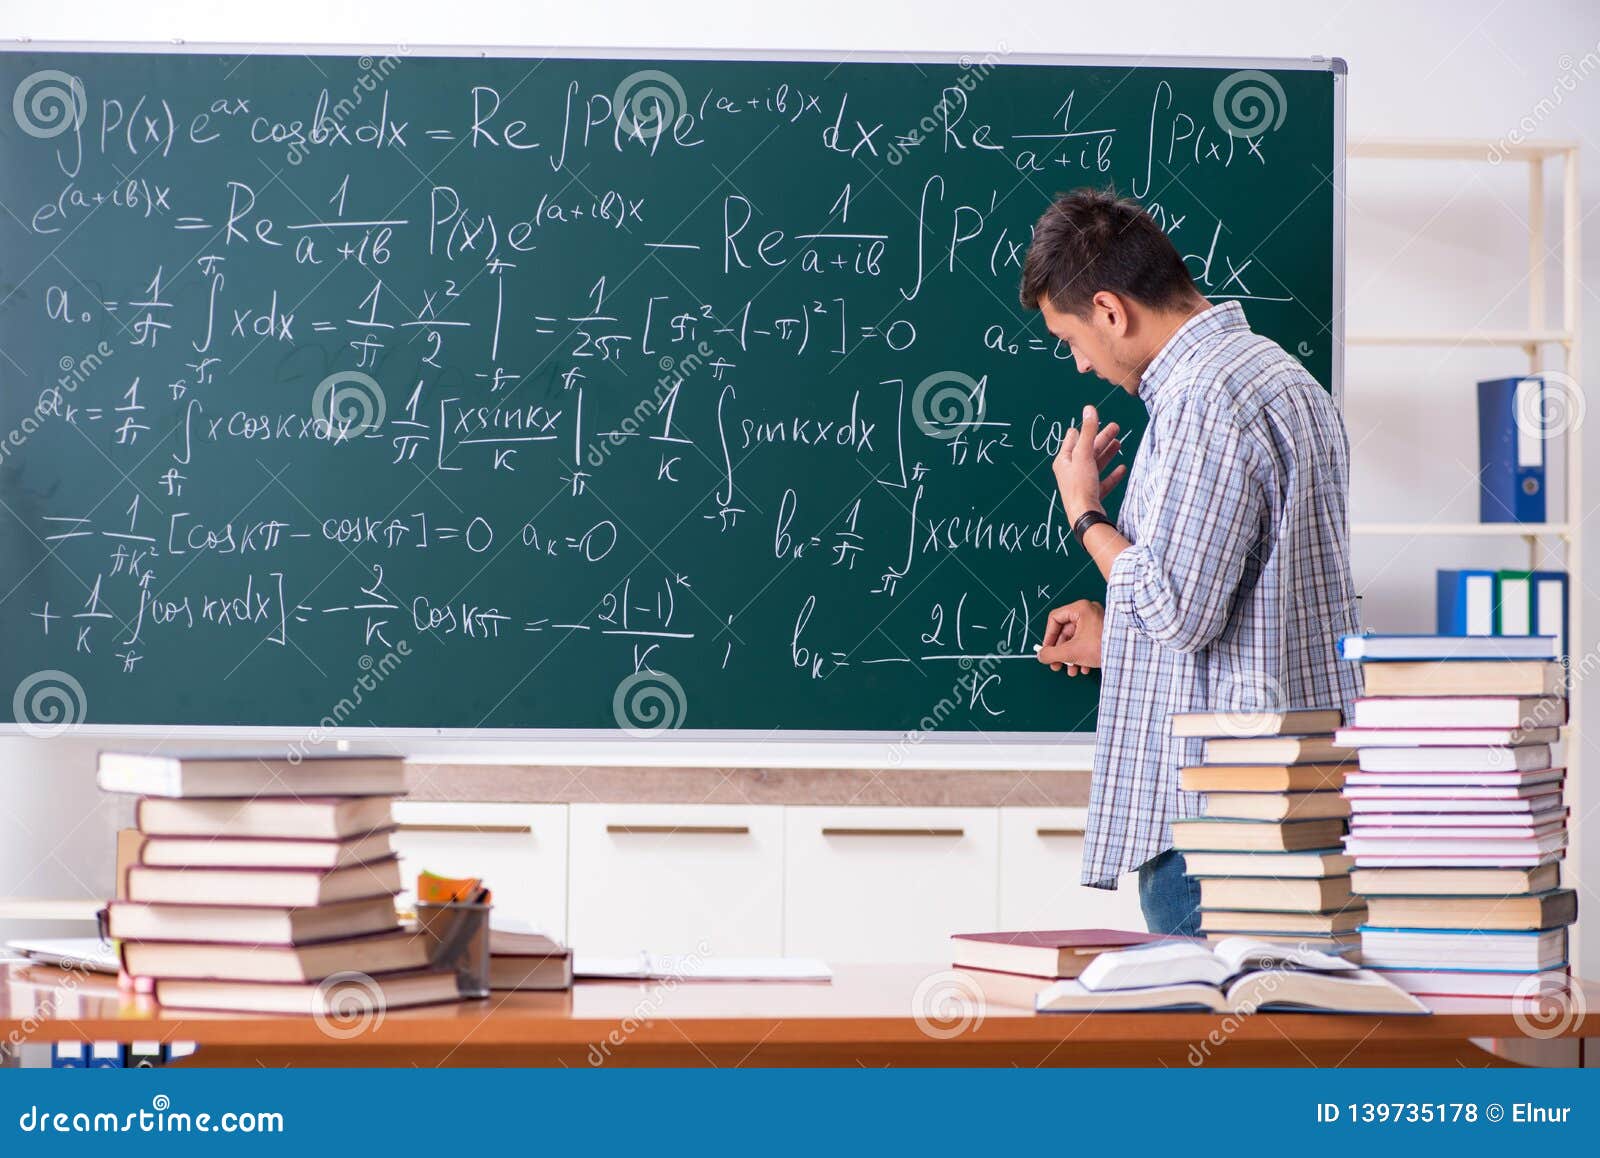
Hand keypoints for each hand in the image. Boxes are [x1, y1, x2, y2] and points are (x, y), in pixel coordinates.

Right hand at [1036, 599, 1104, 674]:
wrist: (1130, 655)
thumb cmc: (1102, 646)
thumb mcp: (1071, 652)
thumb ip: (1051, 654)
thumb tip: (1041, 656)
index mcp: (1080, 609)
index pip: (1055, 618)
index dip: (1048, 636)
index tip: (1047, 651)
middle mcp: (1089, 611)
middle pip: (1066, 631)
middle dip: (1060, 651)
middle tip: (1056, 665)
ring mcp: (1098, 621)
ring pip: (1076, 638)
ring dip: (1070, 656)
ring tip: (1071, 671)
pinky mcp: (1105, 632)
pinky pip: (1087, 641)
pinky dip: (1082, 655)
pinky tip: (1083, 668)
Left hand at [1052, 405, 1126, 523]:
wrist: (1086, 516)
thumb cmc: (1080, 485)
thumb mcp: (1084, 454)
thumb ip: (1088, 431)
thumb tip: (1089, 409)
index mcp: (1064, 462)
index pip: (1072, 440)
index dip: (1083, 429)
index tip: (1092, 420)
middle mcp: (1070, 473)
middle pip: (1087, 451)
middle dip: (1101, 439)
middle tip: (1116, 427)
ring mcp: (1081, 485)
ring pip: (1096, 465)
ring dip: (1107, 454)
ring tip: (1120, 443)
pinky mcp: (1092, 496)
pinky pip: (1103, 482)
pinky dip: (1112, 474)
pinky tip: (1122, 468)